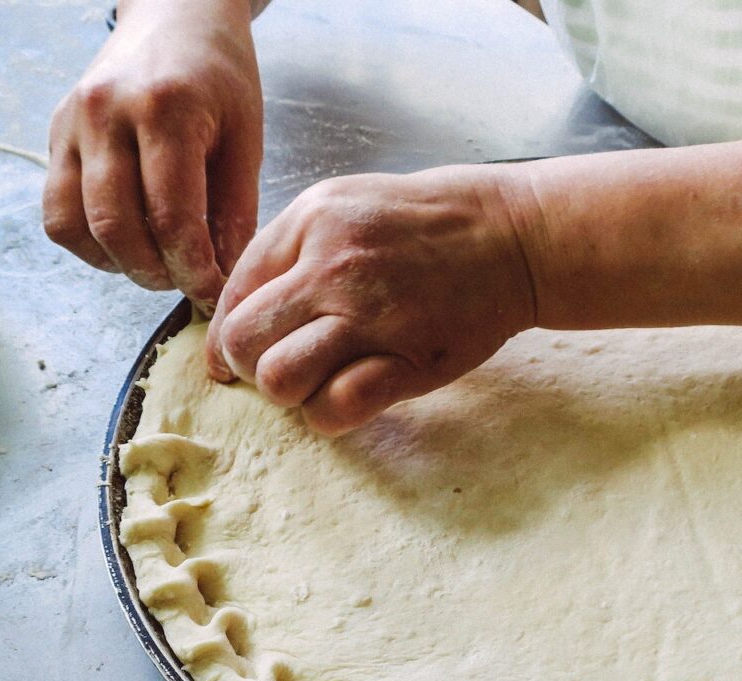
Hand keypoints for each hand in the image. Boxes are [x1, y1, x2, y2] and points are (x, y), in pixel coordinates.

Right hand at [43, 0, 262, 304]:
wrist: (174, 16)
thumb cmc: (219, 76)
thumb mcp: (247, 136)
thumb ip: (236, 209)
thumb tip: (224, 276)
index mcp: (165, 110)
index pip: (172, 218)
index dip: (194, 270)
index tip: (215, 292)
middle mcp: (106, 114)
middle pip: (117, 227)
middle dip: (156, 273)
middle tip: (187, 282)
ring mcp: (72, 123)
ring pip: (75, 225)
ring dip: (118, 263)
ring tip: (158, 263)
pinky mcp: (55, 134)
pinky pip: (56, 212)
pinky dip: (88, 243)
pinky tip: (126, 241)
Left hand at [206, 167, 538, 435]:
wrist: (515, 237)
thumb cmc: (430, 223)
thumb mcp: (348, 204)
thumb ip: (292, 249)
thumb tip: (235, 314)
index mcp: (311, 223)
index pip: (233, 294)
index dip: (226, 337)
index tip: (237, 359)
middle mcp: (333, 268)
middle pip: (245, 341)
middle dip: (251, 367)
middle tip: (282, 369)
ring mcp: (372, 316)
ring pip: (280, 379)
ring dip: (289, 394)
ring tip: (316, 383)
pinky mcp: (409, 361)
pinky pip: (336, 407)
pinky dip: (330, 416)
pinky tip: (347, 400)